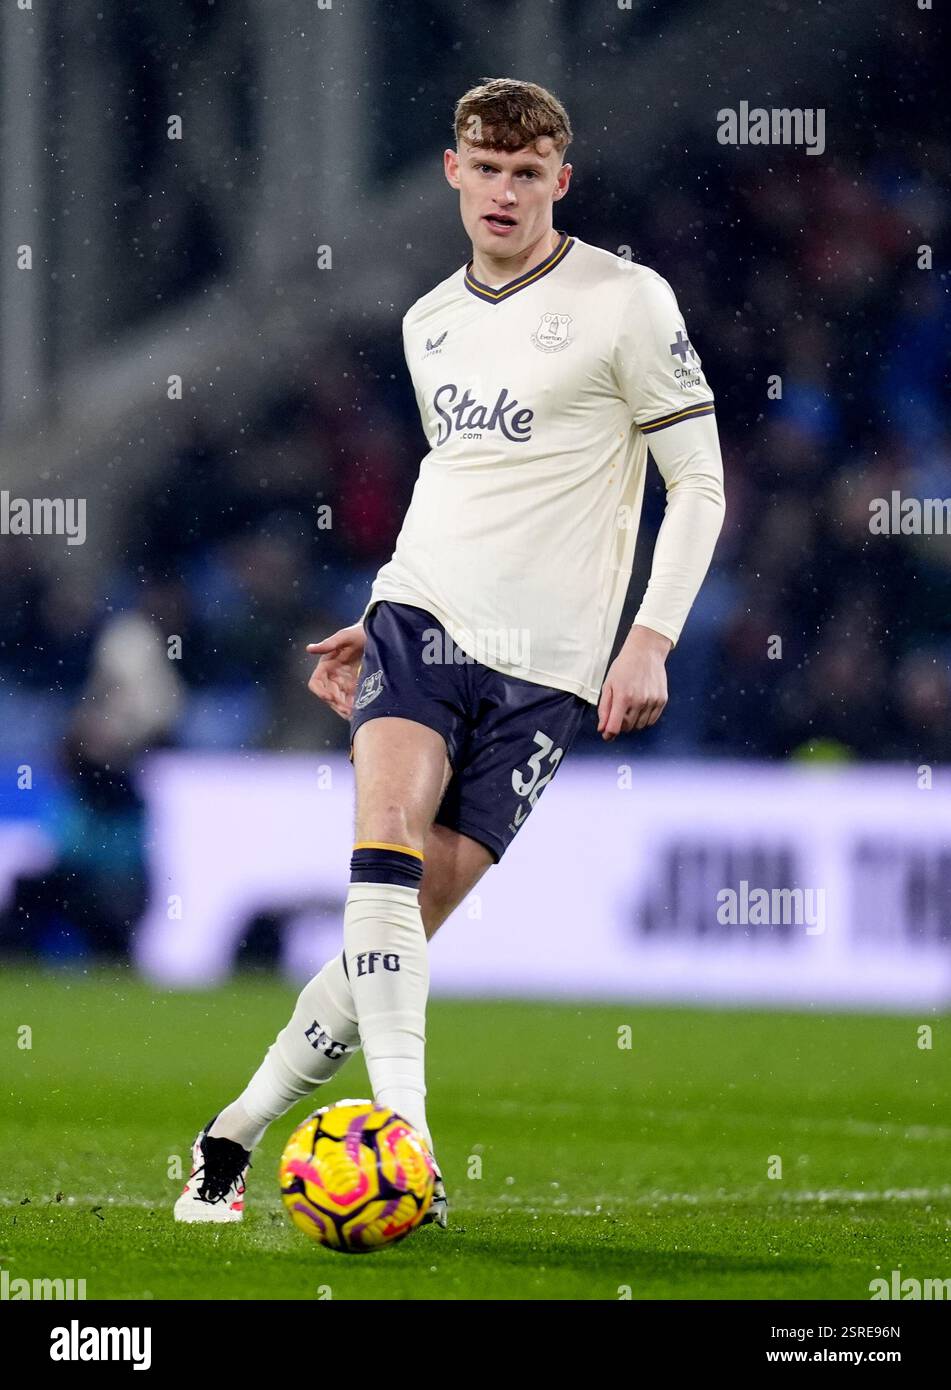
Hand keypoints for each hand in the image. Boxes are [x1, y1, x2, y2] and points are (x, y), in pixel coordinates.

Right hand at [305, 623, 366, 719]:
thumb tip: (309, 649)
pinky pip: (351, 698)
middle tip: (348, 711)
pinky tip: (362, 710)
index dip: (321, 692)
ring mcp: (343, 680)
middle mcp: (332, 674)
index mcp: (326, 664)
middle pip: (329, 695)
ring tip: (356, 714)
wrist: (376, 633)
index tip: (331, 698)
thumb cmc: (359, 632)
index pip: (316, 682)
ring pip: (340, 700)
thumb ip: (328, 644)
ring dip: (345, 708)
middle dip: (337, 704)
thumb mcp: (344, 636)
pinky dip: (355, 705)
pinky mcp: (354, 684)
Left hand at [597, 624, 671, 739]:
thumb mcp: (608, 685)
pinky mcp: (662, 700)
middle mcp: (639, 701)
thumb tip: (602, 728)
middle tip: (619, 711)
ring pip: (640, 725)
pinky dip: (645, 718)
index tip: (606, 734)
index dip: (609, 734)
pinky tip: (641, 706)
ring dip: (633, 721)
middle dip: (620, 724)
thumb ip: (604, 708)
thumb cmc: (624, 666)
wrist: (646, 651)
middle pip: (628, 727)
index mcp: (623, 697)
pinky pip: (652, 720)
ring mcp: (652, 701)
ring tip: (631, 706)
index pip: (615, 727)